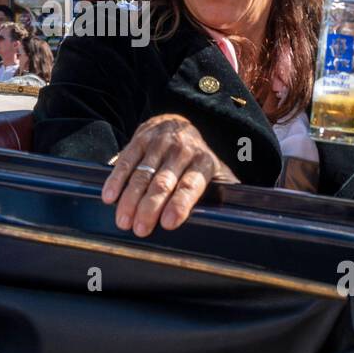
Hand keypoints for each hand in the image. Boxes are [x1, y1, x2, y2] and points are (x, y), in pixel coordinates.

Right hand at [102, 114, 239, 236]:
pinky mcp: (140, 138)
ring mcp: (159, 142)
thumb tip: (244, 215)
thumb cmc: (197, 161)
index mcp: (203, 161)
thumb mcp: (215, 173)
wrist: (179, 123)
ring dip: (130, 198)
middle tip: (140, 229)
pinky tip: (109, 196)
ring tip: (123, 220)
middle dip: (150, 207)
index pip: (191, 184)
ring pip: (142, 173)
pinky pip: (126, 160)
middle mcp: (182, 149)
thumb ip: (227, 192)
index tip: (169, 223)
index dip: (180, 203)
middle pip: (164, 182)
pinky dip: (116, 179)